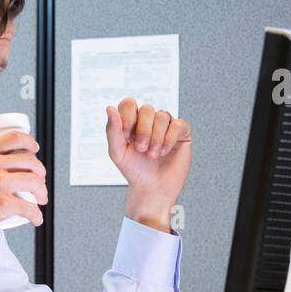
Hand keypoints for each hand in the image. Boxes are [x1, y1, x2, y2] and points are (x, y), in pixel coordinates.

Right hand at [0, 130, 47, 253]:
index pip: (13, 138)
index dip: (29, 141)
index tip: (34, 148)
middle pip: (29, 161)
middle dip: (40, 171)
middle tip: (39, 181)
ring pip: (34, 182)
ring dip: (42, 192)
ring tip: (41, 200)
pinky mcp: (2, 204)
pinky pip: (28, 208)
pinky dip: (36, 215)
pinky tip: (35, 219)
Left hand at [105, 98, 191, 232]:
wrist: (152, 188)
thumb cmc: (134, 170)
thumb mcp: (117, 152)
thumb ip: (112, 130)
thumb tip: (109, 108)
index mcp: (132, 121)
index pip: (129, 104)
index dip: (127, 117)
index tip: (126, 136)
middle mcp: (149, 120)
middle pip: (146, 109)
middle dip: (143, 131)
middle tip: (141, 149)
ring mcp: (166, 125)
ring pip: (162, 116)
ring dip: (156, 138)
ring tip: (152, 155)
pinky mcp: (181, 132)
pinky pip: (178, 125)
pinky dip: (169, 139)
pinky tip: (164, 151)